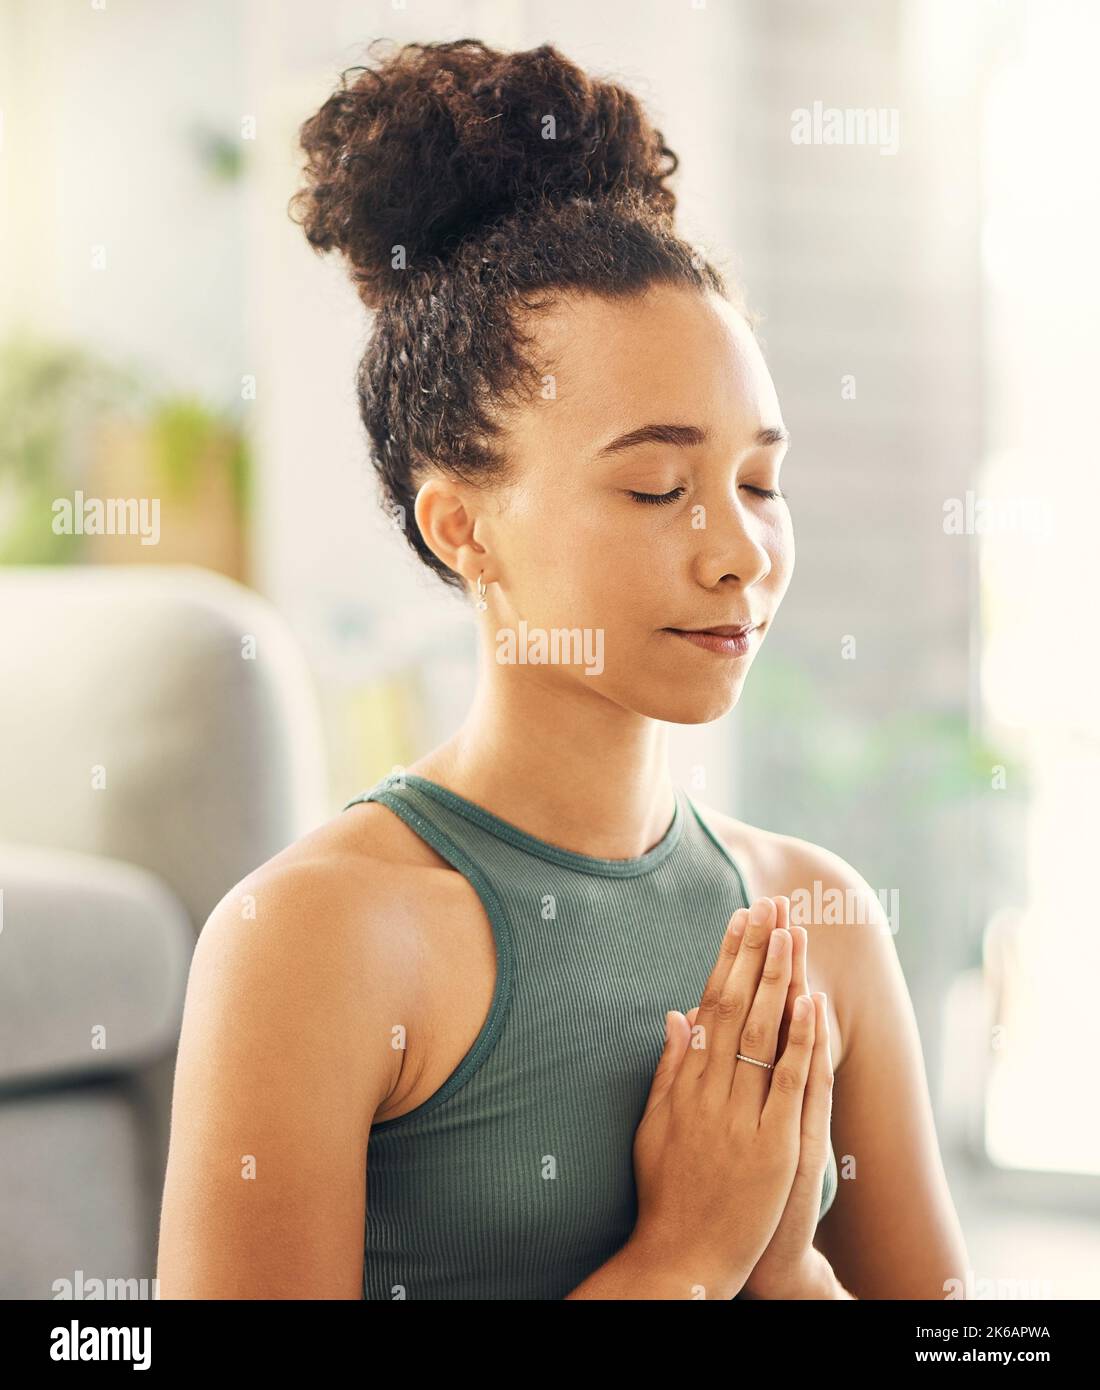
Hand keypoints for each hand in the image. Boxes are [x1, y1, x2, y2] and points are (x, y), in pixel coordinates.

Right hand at [631, 897, 816, 1298]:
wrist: (680, 1258)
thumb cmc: (666, 1195)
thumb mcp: (652, 1127)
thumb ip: (668, 1069)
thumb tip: (676, 1012)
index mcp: (684, 1083)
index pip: (709, 1003)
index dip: (727, 958)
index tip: (741, 918)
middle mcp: (710, 1092)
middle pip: (736, 1006)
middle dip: (756, 952)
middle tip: (771, 905)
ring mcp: (741, 1118)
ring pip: (761, 1034)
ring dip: (778, 979)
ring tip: (791, 933)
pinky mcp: (773, 1147)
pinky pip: (788, 1083)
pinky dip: (798, 1041)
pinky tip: (809, 1002)